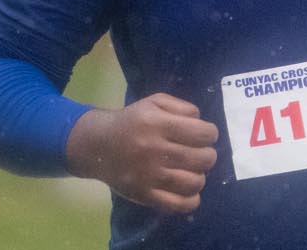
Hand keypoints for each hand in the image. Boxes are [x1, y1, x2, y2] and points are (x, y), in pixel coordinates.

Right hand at [66, 93, 218, 213]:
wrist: (97, 146)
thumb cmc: (132, 121)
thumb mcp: (155, 102)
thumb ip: (183, 108)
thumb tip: (202, 123)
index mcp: (158, 124)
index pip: (204, 134)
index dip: (209, 134)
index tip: (203, 136)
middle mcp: (154, 150)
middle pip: (204, 159)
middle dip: (207, 155)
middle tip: (198, 153)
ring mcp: (149, 176)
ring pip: (195, 183)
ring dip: (199, 176)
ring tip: (191, 170)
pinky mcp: (144, 195)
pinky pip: (178, 204)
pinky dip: (191, 200)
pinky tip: (187, 190)